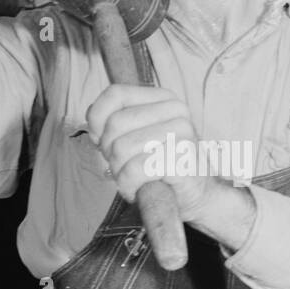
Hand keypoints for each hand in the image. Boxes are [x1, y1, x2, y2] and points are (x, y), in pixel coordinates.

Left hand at [85, 85, 214, 220]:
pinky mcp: (181, 158)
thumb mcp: (135, 137)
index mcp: (164, 99)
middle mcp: (176, 110)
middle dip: (110, 152)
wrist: (197, 195)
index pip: (115, 94)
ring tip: (133, 178)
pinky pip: (135, 170)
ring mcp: (181, 133)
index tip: (102, 140)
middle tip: (124, 166)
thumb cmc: (162, 167)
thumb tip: (92, 121)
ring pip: (122, 148)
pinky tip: (138, 189)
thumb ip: (112, 123)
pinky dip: (128, 185)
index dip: (97, 118)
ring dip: (119, 171)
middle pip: (115, 124)